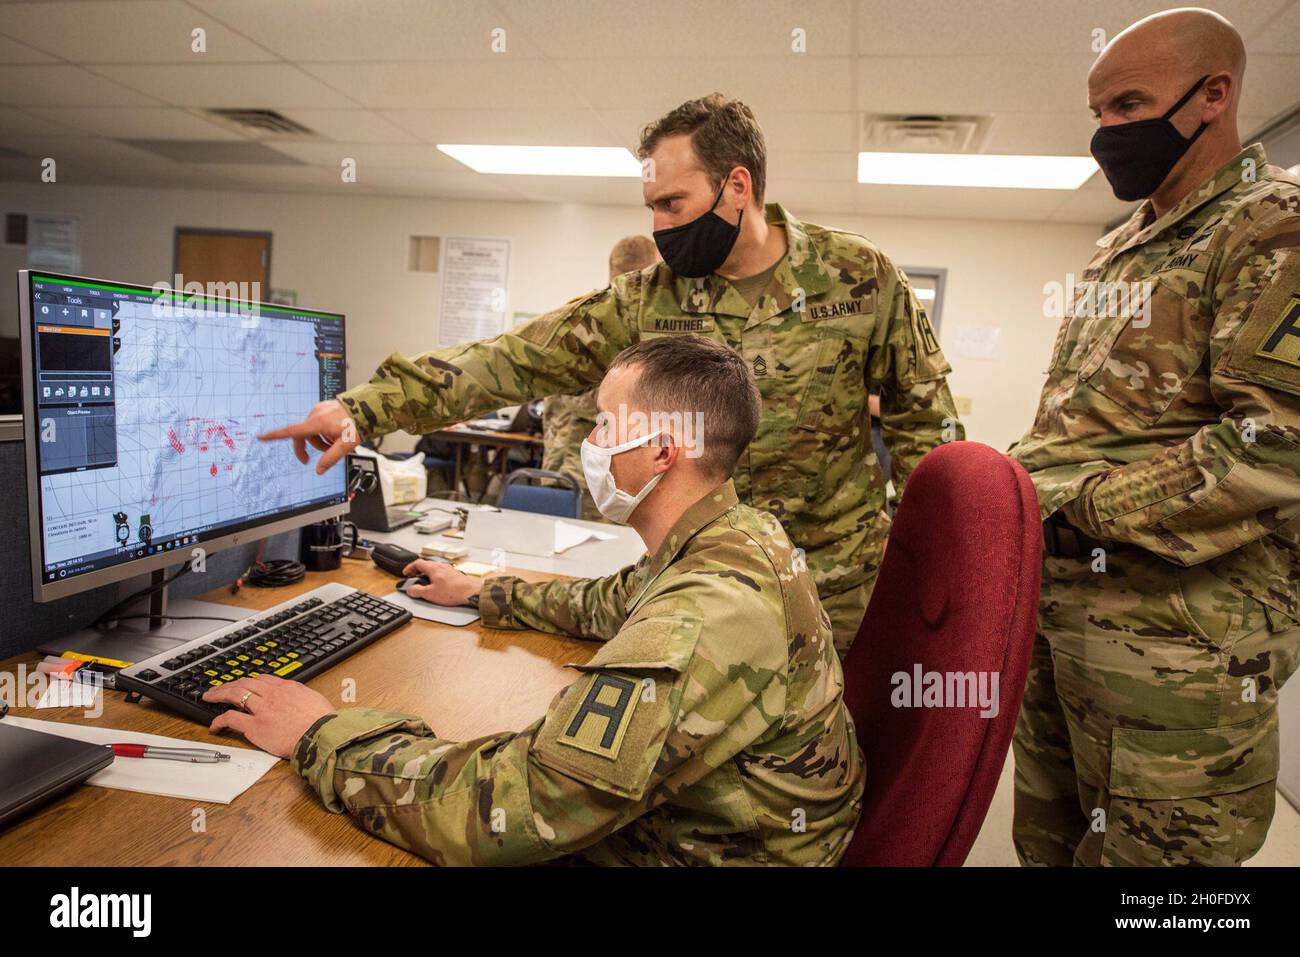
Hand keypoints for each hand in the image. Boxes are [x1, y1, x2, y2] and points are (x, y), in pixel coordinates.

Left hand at [202, 675, 334, 757]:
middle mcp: (272, 694)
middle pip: (245, 683)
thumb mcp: (314, 700)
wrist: (322, 734)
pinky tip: (214, 725)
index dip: (249, 681)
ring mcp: (262, 709)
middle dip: (230, 684)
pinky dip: (219, 720)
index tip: (244, 684)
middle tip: (219, 688)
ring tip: (210, 697)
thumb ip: (302, 697)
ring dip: (219, 695)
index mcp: (287, 687)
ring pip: (235, 695)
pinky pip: (231, 718)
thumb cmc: (323, 722)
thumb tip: (299, 700)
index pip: (263, 679)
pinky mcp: (255, 726)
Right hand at [258, 399, 356, 473]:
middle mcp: (316, 414)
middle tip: (321, 457)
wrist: (370, 406)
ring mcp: (320, 409)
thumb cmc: (359, 423)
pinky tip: (337, 433)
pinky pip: (319, 423)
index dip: (275, 436)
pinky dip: (325, 432)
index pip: (292, 431)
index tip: (261, 437)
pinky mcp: (325, 407)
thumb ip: (331, 458)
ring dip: (321, 440)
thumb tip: (318, 470)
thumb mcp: (346, 445)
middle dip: (312, 447)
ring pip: (313, 430)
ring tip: (337, 442)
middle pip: (303, 435)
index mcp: (317, 423)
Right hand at [402, 559, 479, 605]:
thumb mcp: (430, 594)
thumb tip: (410, 590)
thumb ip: (417, 591)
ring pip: (434, 569)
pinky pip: (442, 573)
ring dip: (427, 574)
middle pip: (426, 565)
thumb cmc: (454, 591)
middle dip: (417, 571)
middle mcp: (442, 566)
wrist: (471, 592)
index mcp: (434, 568)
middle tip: (413, 577)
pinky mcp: (455, 575)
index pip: (418, 563)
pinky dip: (435, 577)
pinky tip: (437, 586)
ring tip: (424, 583)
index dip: (409, 567)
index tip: (405, 572)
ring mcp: (449, 570)